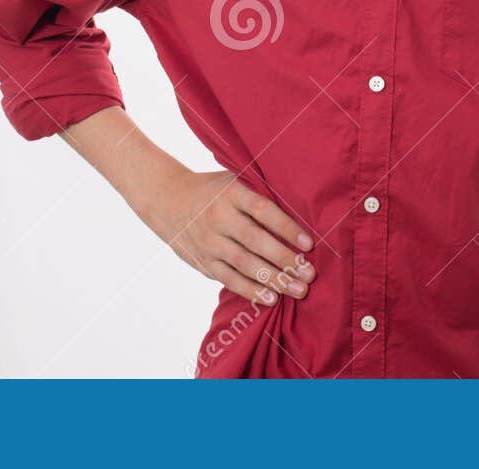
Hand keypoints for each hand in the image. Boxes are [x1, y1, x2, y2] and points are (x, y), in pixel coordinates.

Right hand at [148, 167, 315, 306]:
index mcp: (231, 193)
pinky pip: (229, 279)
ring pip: (244, 264)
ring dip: (273, 280)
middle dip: (285, 260)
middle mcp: (218, 217)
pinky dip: (250, 290)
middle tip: (309, 274)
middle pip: (255, 241)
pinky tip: (271, 298)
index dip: (287, 228)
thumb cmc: (215, 191)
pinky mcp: (203, 262)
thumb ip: (259, 193)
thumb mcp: (234, 180)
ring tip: (298, 290)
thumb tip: (301, 209)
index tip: (309, 244)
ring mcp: (209, 241)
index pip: (263, 210)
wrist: (169, 201)